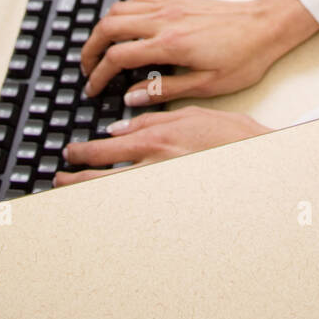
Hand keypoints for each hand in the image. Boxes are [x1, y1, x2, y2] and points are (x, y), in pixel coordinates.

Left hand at [52, 105, 271, 185]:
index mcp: (156, 139)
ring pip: (114, 194)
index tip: (69, 153)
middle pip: (102, 178)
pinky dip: (116, 204)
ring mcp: (162, 186)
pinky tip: (106, 205)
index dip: (81, 154)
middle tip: (59, 178)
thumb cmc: (229, 134)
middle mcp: (154, 166)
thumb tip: (118, 129)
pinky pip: (136, 205)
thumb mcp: (189, 113)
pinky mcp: (172, 200)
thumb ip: (152, 118)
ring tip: (70, 193)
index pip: (106, 149)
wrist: (259, 157)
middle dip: (75, 179)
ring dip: (88, 193)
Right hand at [80, 0, 318, 102]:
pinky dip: (122, 11)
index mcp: (171, 44)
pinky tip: (125, 25)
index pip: (118, 57)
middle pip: (108, 26)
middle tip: (87, 68)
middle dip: (90, 48)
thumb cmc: (244, 56)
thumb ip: (164, 91)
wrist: (266, 26)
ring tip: (100, 48)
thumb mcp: (206, 86)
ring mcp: (170, 5)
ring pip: (119, 8)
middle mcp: (166, 20)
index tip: (93, 88)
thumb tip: (132, 97)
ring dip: (102, 27)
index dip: (98, 75)